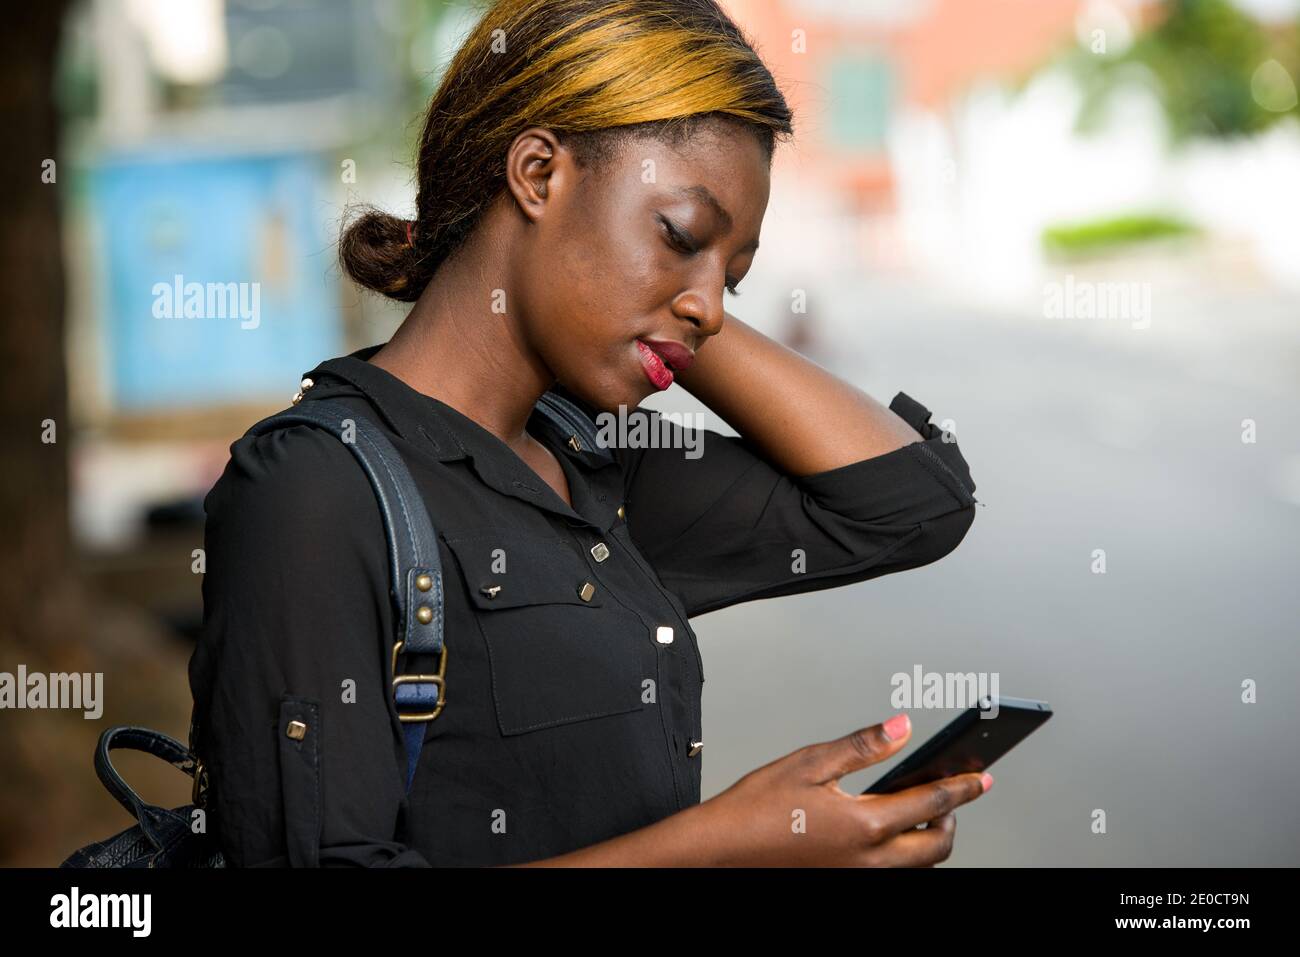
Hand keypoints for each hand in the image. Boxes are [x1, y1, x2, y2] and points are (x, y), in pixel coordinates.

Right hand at [696, 714, 990, 865]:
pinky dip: (901, 853)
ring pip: (915, 866)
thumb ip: (862, 746)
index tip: (981, 776)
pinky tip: (886, 831)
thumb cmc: (755, 808)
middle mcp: (868, 861)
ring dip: (929, 840)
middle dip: (953, 820)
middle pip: (936, 847)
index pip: (931, 803)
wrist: (720, 850)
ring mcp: (857, 877)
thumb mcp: (809, 762)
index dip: (962, 787)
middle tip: (956, 795)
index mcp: (863, 825)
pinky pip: (890, 872)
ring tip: (925, 812)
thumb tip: (902, 728)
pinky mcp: (843, 881)